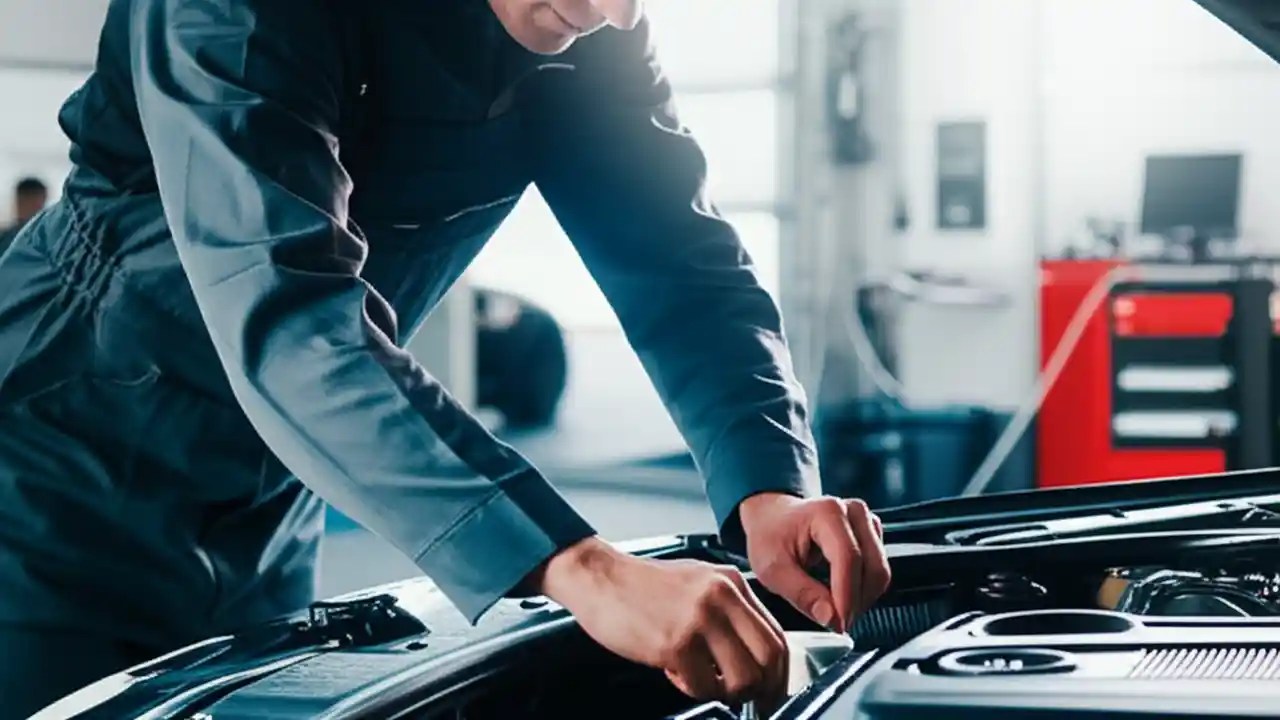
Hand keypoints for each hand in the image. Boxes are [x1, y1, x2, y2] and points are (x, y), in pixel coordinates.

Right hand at [533, 537, 787, 703]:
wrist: (598, 577)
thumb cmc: (642, 584)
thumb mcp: (697, 581)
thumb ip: (728, 609)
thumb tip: (752, 653)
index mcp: (731, 582)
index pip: (777, 635)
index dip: (779, 673)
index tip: (771, 691)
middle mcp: (721, 597)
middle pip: (770, 658)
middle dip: (764, 690)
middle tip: (750, 703)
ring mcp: (699, 619)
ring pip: (743, 678)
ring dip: (728, 692)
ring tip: (705, 683)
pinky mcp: (675, 642)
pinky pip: (703, 686)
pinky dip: (693, 690)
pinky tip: (676, 674)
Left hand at [739, 494, 889, 631]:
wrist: (771, 517)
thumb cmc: (769, 537)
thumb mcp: (772, 568)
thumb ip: (802, 594)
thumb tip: (831, 619)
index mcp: (827, 512)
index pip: (849, 559)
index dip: (847, 597)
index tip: (838, 625)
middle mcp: (853, 512)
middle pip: (872, 568)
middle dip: (856, 603)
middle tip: (834, 623)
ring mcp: (866, 522)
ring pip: (879, 572)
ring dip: (861, 599)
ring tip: (834, 611)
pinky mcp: (871, 535)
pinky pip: (877, 571)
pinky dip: (863, 591)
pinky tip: (840, 597)